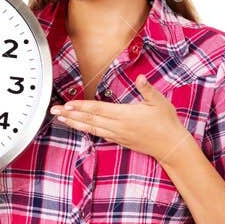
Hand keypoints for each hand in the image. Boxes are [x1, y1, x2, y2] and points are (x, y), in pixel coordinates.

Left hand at [49, 76, 192, 168]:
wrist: (170, 146)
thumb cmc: (166, 122)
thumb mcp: (160, 102)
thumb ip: (147, 89)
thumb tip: (140, 77)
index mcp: (125, 115)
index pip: (99, 109)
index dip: (82, 107)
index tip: (68, 104)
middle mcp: (118, 126)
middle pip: (90, 120)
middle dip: (71, 115)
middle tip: (54, 111)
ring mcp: (117, 135)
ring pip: (91, 128)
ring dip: (74, 123)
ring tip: (60, 119)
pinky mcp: (119, 140)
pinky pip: (99, 134)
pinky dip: (86, 130)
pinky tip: (78, 127)